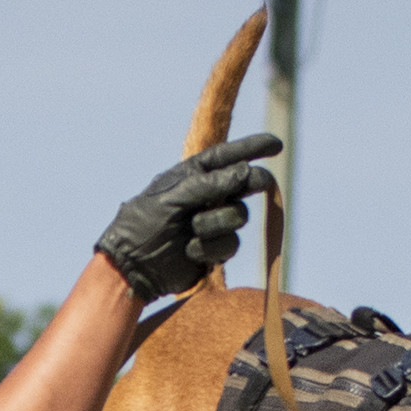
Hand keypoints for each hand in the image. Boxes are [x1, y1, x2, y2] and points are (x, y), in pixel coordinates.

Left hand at [95, 133, 282, 302]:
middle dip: (251, 183)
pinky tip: (191, 251)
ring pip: (238, 217)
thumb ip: (209, 184)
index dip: (253, 148)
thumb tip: (245, 172)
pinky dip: (211, 248)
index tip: (276, 145)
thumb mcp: (174, 197)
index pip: (228, 157)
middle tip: (258, 183)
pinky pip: (230, 244)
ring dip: (216, 223)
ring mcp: (213, 222)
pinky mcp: (215, 250)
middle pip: (244, 184)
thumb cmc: (145, 224)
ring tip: (192, 231)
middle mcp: (207, 196)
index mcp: (194, 175)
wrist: (134, 265)